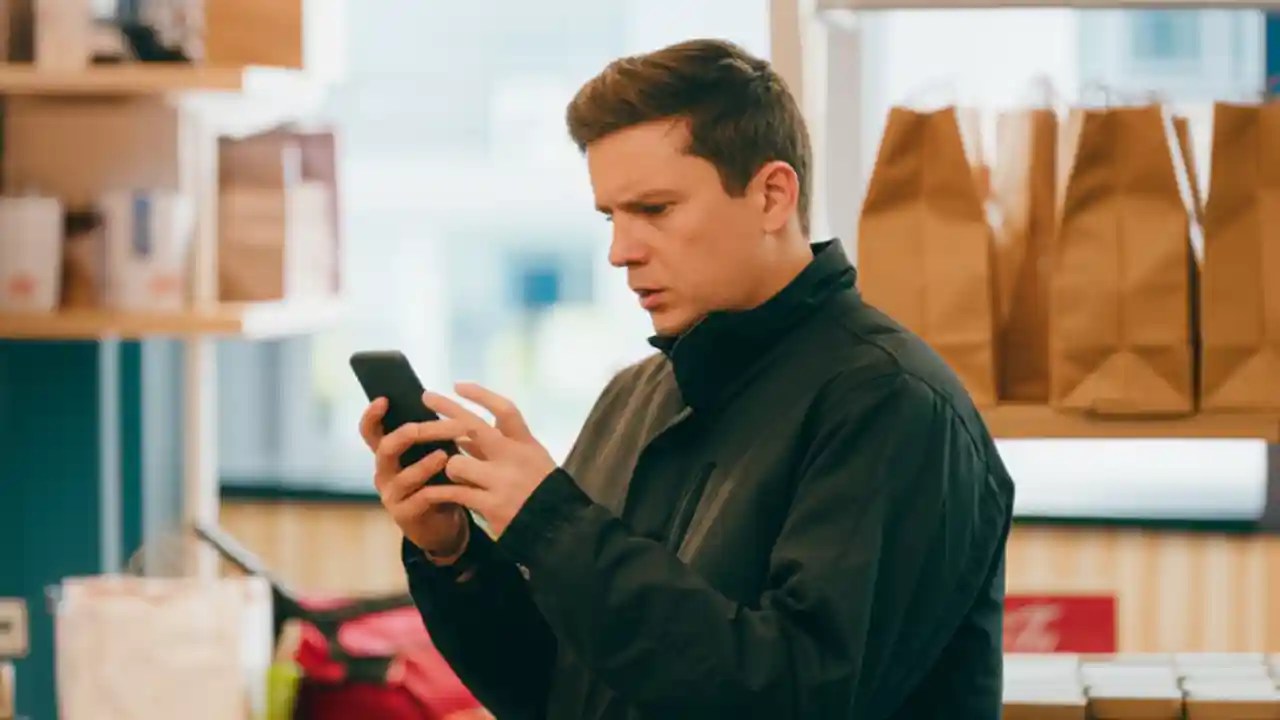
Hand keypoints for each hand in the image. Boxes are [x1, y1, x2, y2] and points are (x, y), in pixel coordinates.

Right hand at [360, 397, 468, 559]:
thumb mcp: (430, 455)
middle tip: (423, 427)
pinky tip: (452, 483)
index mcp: (387, 454)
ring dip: (424, 465)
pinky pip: (420, 500)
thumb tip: (436, 400)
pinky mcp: (405, 515)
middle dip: (406, 435)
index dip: (372, 415)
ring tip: (444, 455)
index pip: (370, 432)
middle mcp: (384, 473)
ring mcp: (392, 495)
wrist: (443, 524)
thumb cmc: (437, 481)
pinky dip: (436, 489)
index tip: (384, 399)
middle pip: (386, 449)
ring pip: (403, 477)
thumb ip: (428, 436)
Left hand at [409, 383, 558, 537]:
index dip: (481, 395)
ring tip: (457, 478)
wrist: (557, 529)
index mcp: (526, 445)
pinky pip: (453, 493)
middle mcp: (513, 458)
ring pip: (457, 463)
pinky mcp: (490, 505)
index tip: (458, 385)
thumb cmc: (543, 492)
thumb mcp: (533, 460)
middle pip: (474, 427)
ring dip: (451, 469)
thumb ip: (502, 446)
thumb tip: (466, 431)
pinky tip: (429, 493)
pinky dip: (438, 492)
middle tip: (427, 397)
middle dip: (448, 409)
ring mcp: (501, 482)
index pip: (505, 410)